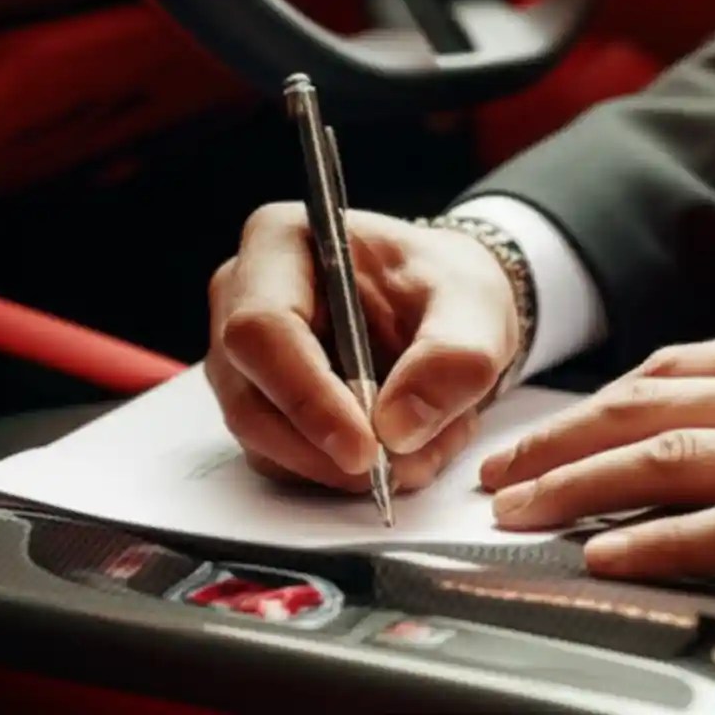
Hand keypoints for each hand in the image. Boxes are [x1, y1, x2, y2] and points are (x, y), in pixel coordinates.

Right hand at [206, 203, 518, 492]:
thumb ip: (452, 358)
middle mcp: (240, 298)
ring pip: (262, 438)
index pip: (261, 329)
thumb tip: (397, 428)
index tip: (365, 447)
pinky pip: (281, 459)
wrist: (445, 308)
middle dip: (325, 447)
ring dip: (338, 466)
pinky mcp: (258, 403)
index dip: (306, 396)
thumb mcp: (475, 306)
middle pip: (250, 396)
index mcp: (278, 242)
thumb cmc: (445, 286)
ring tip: (418, 450)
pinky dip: (338, 471)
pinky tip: (395, 450)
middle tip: (400, 466)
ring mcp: (241, 357)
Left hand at [481, 323, 714, 583]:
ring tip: (521, 512)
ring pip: (668, 459)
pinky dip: (663, 540)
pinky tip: (610, 555)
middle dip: (559, 441)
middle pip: (644, 409)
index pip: (671, 370)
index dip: (595, 402)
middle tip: (497, 472)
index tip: (546, 428)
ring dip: (581, 486)